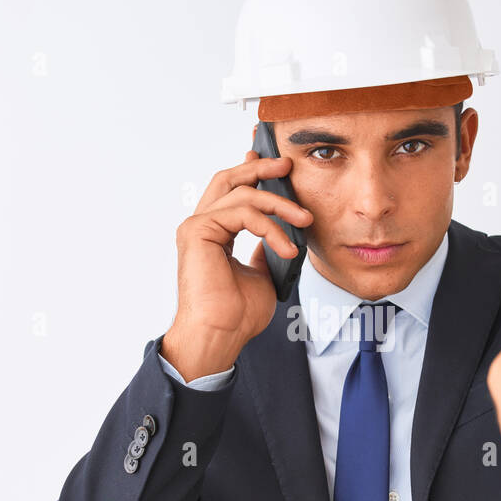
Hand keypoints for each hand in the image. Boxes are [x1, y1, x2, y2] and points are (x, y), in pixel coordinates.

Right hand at [161, 149, 312, 379]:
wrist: (220, 335)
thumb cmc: (237, 315)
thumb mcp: (261, 275)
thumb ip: (265, 252)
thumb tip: (280, 238)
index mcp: (212, 233)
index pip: (231, 192)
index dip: (252, 173)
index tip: (278, 167)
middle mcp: (201, 226)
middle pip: (229, 179)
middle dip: (260, 167)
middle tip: (288, 165)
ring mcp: (196, 227)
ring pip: (241, 194)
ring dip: (279, 203)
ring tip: (304, 219)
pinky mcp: (197, 232)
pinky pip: (242, 213)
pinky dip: (270, 227)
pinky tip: (288, 248)